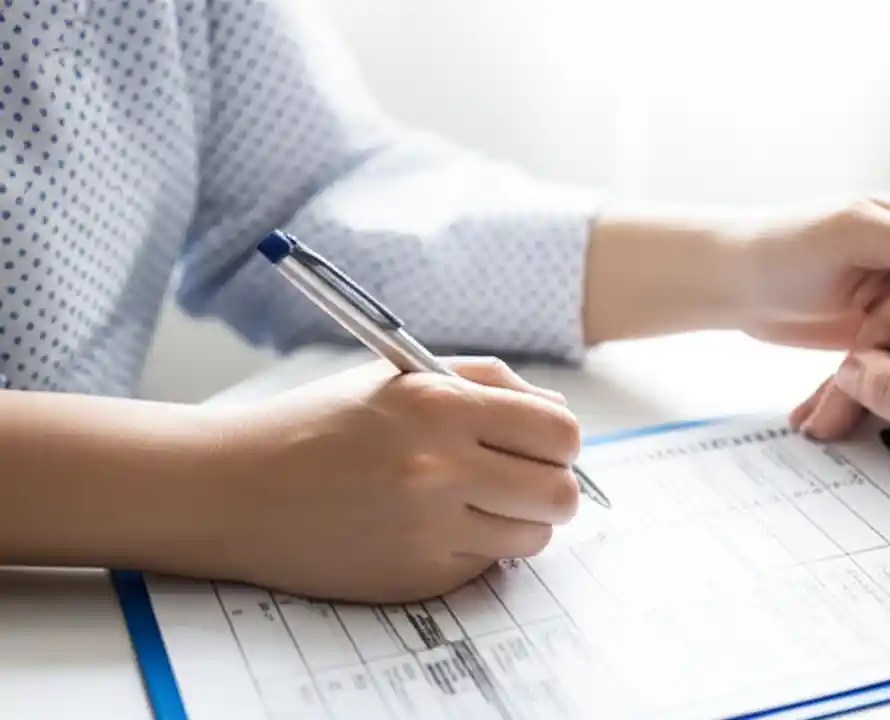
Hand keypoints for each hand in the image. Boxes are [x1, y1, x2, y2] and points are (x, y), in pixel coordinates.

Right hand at [202, 358, 580, 602]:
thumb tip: (559, 416)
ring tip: (475, 502)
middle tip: (524, 479)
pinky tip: (432, 526)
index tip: (544, 444)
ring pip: (534, 537)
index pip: (559, 434)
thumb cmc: (322, 425)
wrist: (238, 488)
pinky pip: (486, 565)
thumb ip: (489, 383)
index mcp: (440, 406)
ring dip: (519, 521)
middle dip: (554, 486)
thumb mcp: (403, 376)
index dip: (560, 441)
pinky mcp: (416, 577)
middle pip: (560, 494)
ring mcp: (430, 530)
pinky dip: (474, 547)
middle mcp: (440, 469)